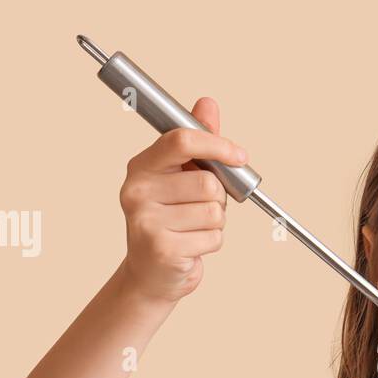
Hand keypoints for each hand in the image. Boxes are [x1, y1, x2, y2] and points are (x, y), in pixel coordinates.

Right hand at [117, 96, 248, 302]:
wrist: (152, 274)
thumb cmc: (171, 220)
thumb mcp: (181, 178)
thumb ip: (197, 144)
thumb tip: (207, 103)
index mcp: (141, 167)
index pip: (181, 141)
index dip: (217, 145)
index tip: (240, 155)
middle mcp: (137, 191)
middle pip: (208, 182)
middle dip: (217, 198)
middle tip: (200, 208)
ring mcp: (146, 221)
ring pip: (214, 212)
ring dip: (216, 223)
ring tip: (193, 228)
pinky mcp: (162, 249)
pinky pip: (213, 238)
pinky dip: (212, 243)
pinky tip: (192, 246)